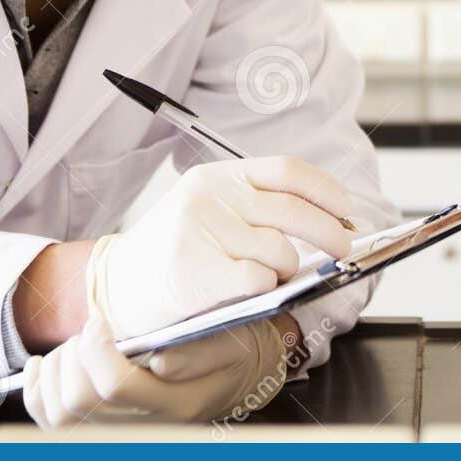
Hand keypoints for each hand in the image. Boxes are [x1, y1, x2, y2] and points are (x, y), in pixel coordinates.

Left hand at [23, 313, 291, 427]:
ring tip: (76, 346)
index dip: (96, 350)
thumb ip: (200, 351)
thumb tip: (160, 362)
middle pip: (79, 402)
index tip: (100, 321)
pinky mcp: (96, 431)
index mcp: (177, 406)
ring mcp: (118, 435)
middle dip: (73, 355)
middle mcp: (144, 429)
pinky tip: (45, 363)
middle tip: (91, 330)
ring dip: (55, 370)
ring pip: (57, 415)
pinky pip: (47, 421)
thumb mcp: (231, 342)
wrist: (229, 376)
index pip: (116, 387)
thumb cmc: (229, 351)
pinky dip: (35, 389)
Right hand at [87, 156, 353, 339]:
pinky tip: (257, 289)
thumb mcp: (208, 210)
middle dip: (330, 233)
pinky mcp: (196, 271)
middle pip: (294, 210)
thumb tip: (326, 225)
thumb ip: (255, 208)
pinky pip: (259, 278)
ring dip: (292, 268)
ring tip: (280, 276)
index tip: (346, 209)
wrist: (113, 286)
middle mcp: (210, 197)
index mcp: (218, 176)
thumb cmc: (171, 252)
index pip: (287, 172)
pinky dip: (269, 287)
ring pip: (280, 250)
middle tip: (343, 249)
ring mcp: (201, 232)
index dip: (325, 190)